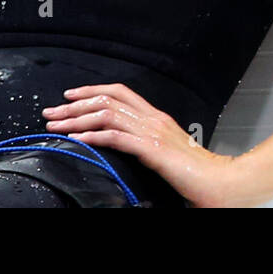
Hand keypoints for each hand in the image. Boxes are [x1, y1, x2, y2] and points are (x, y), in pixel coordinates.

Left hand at [42, 83, 247, 207]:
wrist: (221, 182)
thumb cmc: (197, 172)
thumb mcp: (168, 150)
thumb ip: (147, 143)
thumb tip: (123, 143)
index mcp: (156, 116)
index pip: (119, 92)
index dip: (91, 91)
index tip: (69, 97)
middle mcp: (153, 118)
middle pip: (106, 99)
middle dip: (74, 104)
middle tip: (51, 112)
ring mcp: (152, 132)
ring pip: (106, 114)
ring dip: (77, 119)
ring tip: (56, 126)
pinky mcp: (152, 150)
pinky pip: (116, 137)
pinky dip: (93, 136)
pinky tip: (77, 140)